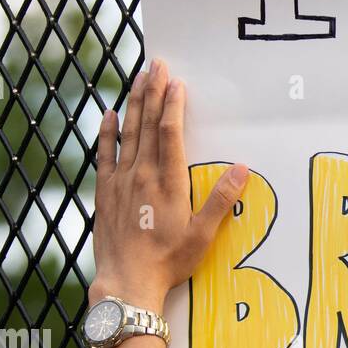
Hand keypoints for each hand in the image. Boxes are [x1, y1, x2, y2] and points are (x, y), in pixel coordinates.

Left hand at [91, 59, 247, 313]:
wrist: (126, 283)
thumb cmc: (168, 261)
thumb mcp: (203, 234)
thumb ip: (221, 200)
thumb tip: (242, 168)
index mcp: (167, 182)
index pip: (169, 132)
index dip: (173, 104)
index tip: (177, 81)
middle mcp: (141, 175)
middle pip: (147, 124)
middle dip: (153, 92)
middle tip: (157, 65)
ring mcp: (120, 182)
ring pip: (127, 133)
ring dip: (134, 103)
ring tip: (139, 78)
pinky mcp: (105, 193)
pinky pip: (105, 154)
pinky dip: (107, 132)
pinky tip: (110, 114)